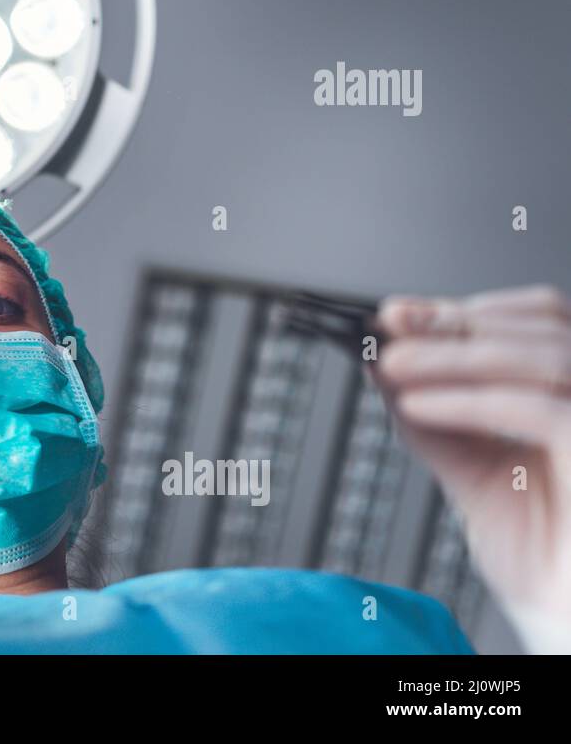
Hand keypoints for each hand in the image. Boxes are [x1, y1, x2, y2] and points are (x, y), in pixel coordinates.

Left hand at [375, 285, 570, 651]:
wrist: (568, 623)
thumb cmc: (544, 557)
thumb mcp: (475, 475)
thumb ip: (435, 423)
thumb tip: (383, 369)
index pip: (534, 325)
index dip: (464, 312)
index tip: (397, 315)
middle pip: (542, 326)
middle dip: (454, 322)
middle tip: (388, 328)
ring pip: (541, 356)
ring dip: (453, 355)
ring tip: (391, 364)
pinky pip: (536, 409)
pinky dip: (468, 400)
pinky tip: (415, 407)